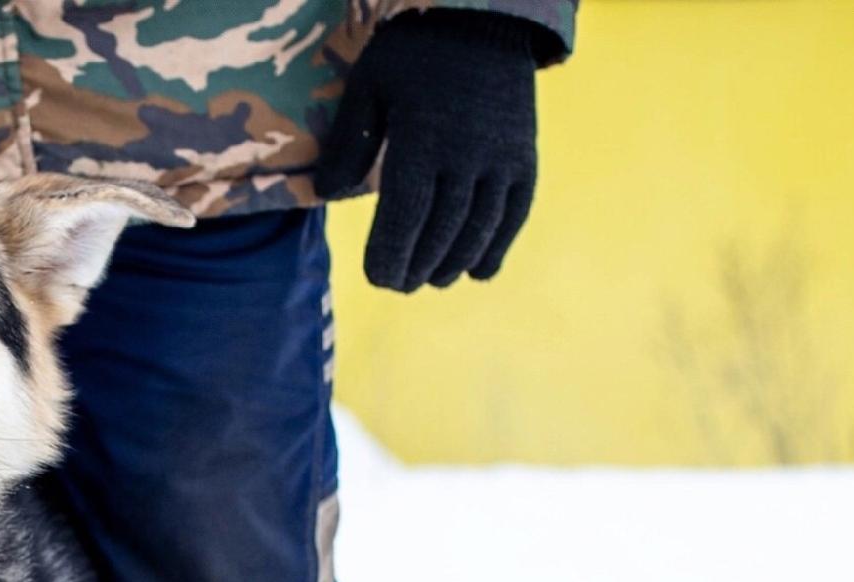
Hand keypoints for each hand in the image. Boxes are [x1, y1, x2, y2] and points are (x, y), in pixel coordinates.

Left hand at [312, 9, 548, 290]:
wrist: (482, 21)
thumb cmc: (412, 54)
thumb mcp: (369, 85)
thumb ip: (349, 142)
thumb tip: (328, 194)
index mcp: (421, 139)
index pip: (406, 215)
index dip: (392, 255)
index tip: (379, 277)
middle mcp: (466, 156)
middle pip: (441, 232)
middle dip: (418, 267)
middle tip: (399, 283)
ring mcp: (501, 160)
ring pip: (478, 230)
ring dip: (453, 264)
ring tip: (432, 279)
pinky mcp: (524, 160)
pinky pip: (513, 216)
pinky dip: (495, 249)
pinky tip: (476, 271)